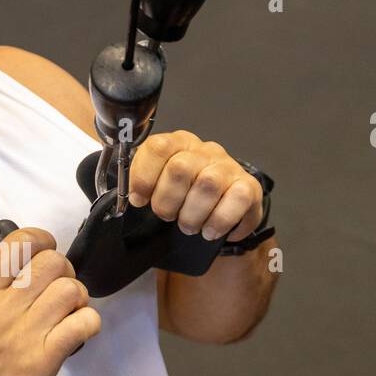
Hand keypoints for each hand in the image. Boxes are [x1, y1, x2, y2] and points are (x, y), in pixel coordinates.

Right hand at [0, 217, 100, 375]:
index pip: (21, 244)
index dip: (41, 240)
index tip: (41, 252)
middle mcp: (1, 310)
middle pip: (52, 263)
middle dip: (62, 268)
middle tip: (55, 285)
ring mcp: (24, 336)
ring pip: (70, 291)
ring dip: (77, 295)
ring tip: (67, 308)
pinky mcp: (42, 362)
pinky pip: (81, 326)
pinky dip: (88, 322)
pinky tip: (76, 329)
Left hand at [128, 130, 262, 242]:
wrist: (218, 210)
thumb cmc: (182, 198)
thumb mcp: (157, 187)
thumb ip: (139, 185)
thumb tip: (127, 197)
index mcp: (177, 144)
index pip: (158, 148)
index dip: (144, 177)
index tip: (139, 201)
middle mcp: (204, 151)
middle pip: (180, 169)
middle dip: (167, 202)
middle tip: (167, 217)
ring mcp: (228, 166)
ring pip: (207, 185)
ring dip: (192, 215)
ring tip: (189, 227)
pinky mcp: (248, 186)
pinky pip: (236, 200)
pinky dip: (219, 221)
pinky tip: (210, 231)